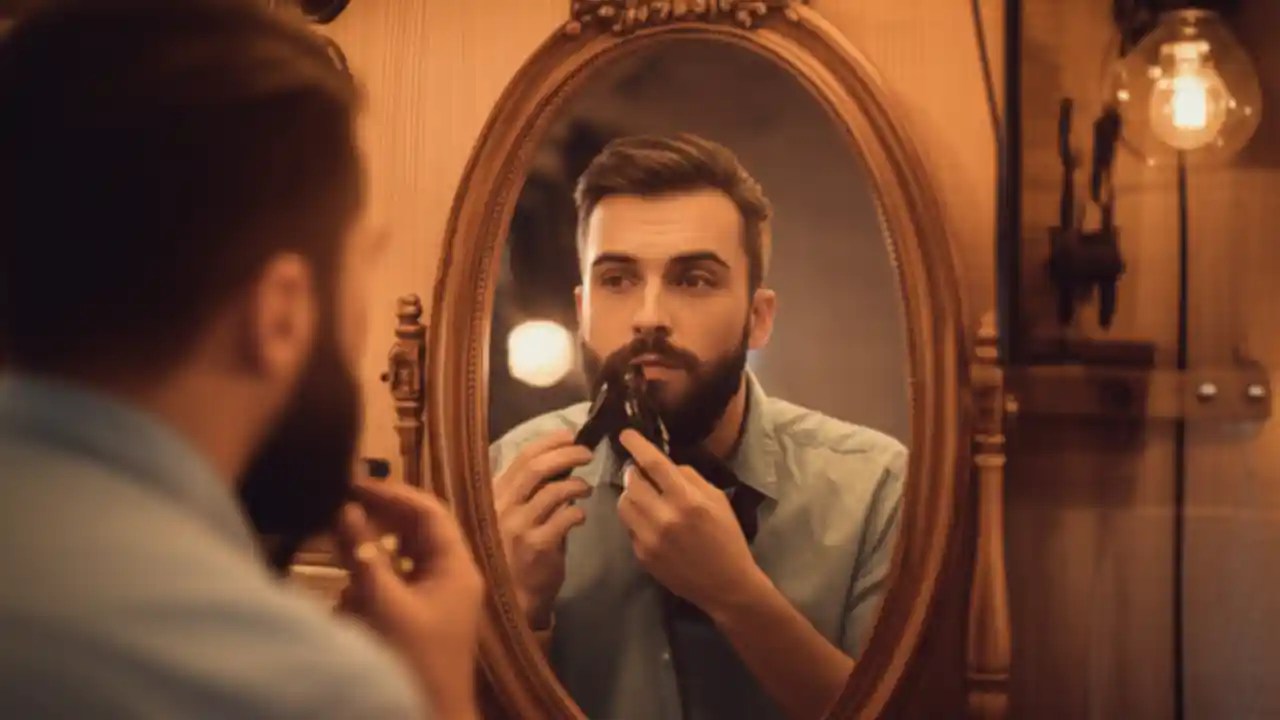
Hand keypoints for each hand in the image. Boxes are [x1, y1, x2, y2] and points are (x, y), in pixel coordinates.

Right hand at [335, 480, 483, 719]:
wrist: (433, 718)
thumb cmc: (415, 662)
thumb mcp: (385, 605)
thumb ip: (364, 555)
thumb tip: (346, 509)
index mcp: (456, 567)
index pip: (429, 511)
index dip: (392, 493)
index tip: (352, 484)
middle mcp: (450, 577)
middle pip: (414, 532)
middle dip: (377, 524)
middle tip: (339, 511)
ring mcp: (435, 600)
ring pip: (400, 560)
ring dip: (370, 558)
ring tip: (340, 555)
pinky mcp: (419, 621)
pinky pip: (393, 590)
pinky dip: (369, 588)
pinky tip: (349, 601)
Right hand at [492, 430, 592, 628]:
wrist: (512, 596)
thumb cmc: (515, 552)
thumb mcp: (514, 516)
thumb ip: (530, 491)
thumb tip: (560, 461)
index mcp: (496, 494)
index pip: (522, 456)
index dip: (548, 442)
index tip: (570, 435)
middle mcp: (502, 506)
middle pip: (537, 468)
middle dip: (567, 454)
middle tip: (588, 454)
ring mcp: (518, 526)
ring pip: (553, 491)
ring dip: (577, 484)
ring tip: (587, 488)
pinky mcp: (537, 546)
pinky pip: (565, 518)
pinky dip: (578, 512)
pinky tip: (581, 516)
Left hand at [616, 430, 767, 615]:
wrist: (726, 584)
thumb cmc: (727, 537)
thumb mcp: (717, 499)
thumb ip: (690, 478)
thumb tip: (665, 466)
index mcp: (687, 500)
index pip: (654, 464)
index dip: (637, 445)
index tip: (625, 434)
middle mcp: (664, 517)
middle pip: (631, 483)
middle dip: (633, 473)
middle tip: (640, 473)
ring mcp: (649, 538)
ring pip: (623, 504)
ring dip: (630, 495)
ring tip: (645, 497)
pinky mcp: (641, 555)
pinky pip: (629, 526)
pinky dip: (636, 518)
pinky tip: (652, 523)